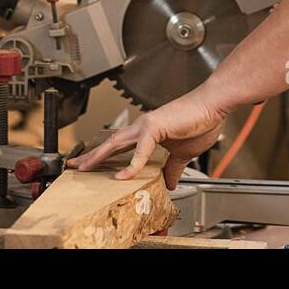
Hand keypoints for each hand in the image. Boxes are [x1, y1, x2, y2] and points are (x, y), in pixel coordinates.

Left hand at [68, 90, 226, 189]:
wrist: (213, 105)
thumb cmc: (201, 122)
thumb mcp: (184, 153)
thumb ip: (172, 167)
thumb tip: (169, 182)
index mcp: (148, 132)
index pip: (120, 145)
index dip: (103, 155)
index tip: (89, 164)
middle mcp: (143, 126)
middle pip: (110, 143)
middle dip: (92, 155)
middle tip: (74, 166)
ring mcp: (147, 125)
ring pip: (116, 143)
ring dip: (99, 155)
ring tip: (85, 167)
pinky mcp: (156, 127)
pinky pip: (140, 149)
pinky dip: (132, 164)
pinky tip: (123, 175)